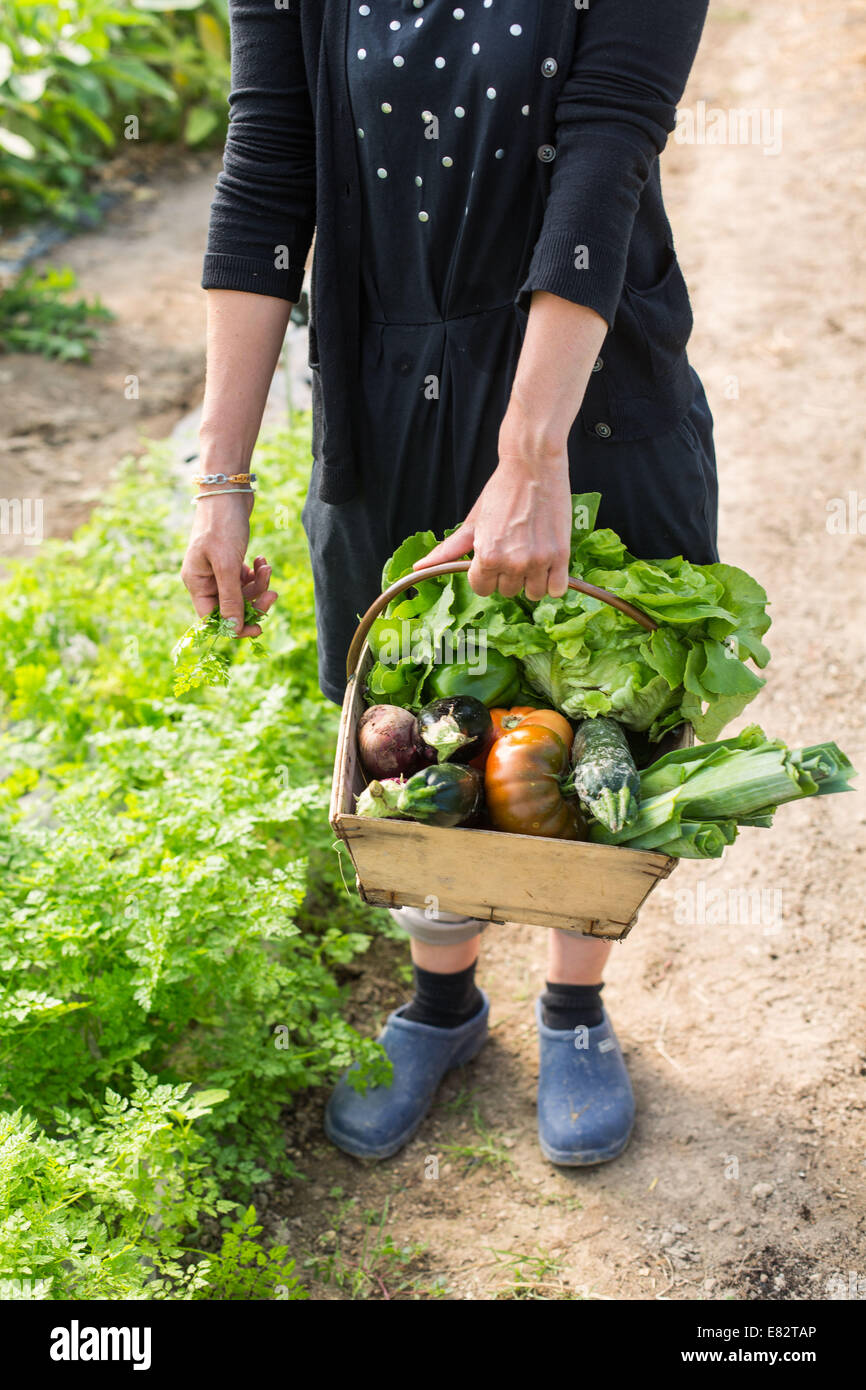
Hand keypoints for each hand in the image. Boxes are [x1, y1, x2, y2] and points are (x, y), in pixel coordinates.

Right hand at [180, 492, 277, 636]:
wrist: (228, 490)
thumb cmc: (222, 526)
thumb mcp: (227, 565)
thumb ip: (230, 598)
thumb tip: (233, 629)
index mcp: (196, 583)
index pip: (212, 619)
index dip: (235, 626)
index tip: (259, 628)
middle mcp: (205, 579)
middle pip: (231, 607)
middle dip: (254, 602)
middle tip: (274, 593)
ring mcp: (217, 570)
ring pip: (242, 592)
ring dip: (258, 584)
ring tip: (267, 567)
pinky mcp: (230, 560)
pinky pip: (245, 578)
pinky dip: (256, 573)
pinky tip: (262, 560)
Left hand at [415, 428, 572, 601]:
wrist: (532, 465)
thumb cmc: (502, 490)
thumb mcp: (473, 522)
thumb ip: (449, 550)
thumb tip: (418, 568)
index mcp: (486, 555)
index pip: (482, 589)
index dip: (485, 575)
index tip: (493, 560)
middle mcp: (512, 562)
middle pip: (508, 591)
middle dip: (508, 576)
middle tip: (514, 550)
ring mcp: (538, 560)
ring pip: (533, 594)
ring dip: (532, 580)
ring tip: (532, 556)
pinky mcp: (561, 555)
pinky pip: (557, 590)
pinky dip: (553, 582)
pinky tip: (548, 563)